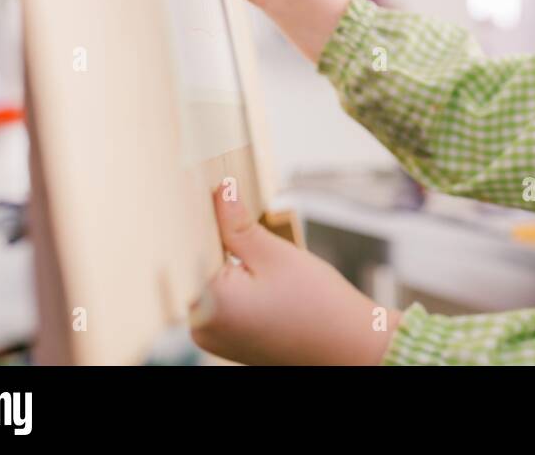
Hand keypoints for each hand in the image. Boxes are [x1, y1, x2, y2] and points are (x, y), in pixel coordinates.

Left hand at [189, 183, 401, 364]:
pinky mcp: (223, 339)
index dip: (198, 215)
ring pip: (205, 280)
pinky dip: (229, 277)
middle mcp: (202, 327)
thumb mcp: (277, 255)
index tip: (208, 189)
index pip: (187, 248)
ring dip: (220, 256)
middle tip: (228, 202)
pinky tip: (249, 265)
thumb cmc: (318, 306)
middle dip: (211, 235)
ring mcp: (211, 337)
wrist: (347, 347)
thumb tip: (218, 192)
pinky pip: (216, 298)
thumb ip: (238, 225)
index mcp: (210, 306)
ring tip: (247, 240)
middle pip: (194, 264)